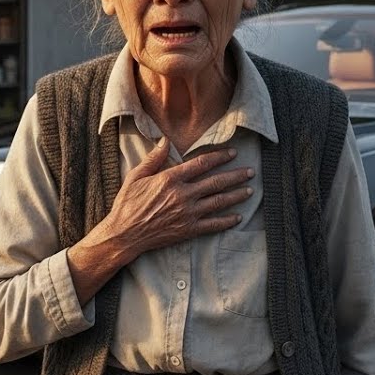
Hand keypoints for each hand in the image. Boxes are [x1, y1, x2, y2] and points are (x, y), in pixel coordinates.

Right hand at [66, 139, 253, 301]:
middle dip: (236, 175)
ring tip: (250, 190)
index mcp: (170, 179)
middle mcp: (182, 195)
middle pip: (216, 182)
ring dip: (236, 195)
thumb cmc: (127, 204)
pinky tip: (237, 217)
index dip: (219, 157)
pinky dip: (227, 221)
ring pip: (219, 202)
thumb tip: (164, 140)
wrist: (124, 234)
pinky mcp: (188, 229)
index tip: (233, 153)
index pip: (201, 164)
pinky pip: (213, 224)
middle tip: (250, 171)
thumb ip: (153, 159)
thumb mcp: (135, 176)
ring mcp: (188, 213)